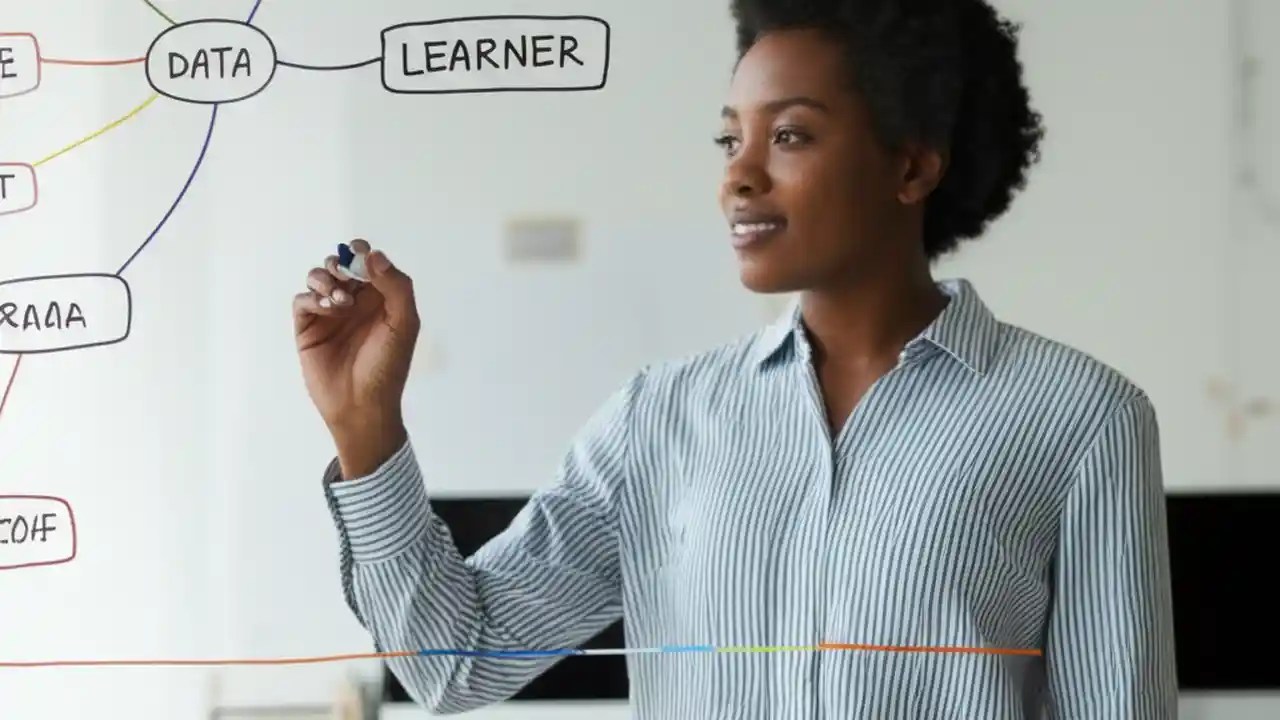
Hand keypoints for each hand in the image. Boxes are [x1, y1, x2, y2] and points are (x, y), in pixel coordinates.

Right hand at [293, 239, 418, 477]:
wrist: (361, 405)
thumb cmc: (388, 367)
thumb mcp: (404, 324)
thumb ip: (397, 287)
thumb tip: (374, 255)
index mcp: (380, 299)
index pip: (368, 263)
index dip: (362, 252)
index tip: (359, 251)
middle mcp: (354, 302)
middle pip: (340, 265)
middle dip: (341, 264)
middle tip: (346, 276)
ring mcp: (329, 314)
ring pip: (318, 278)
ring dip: (325, 279)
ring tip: (340, 300)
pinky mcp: (308, 328)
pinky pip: (302, 300)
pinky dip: (312, 297)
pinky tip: (328, 309)